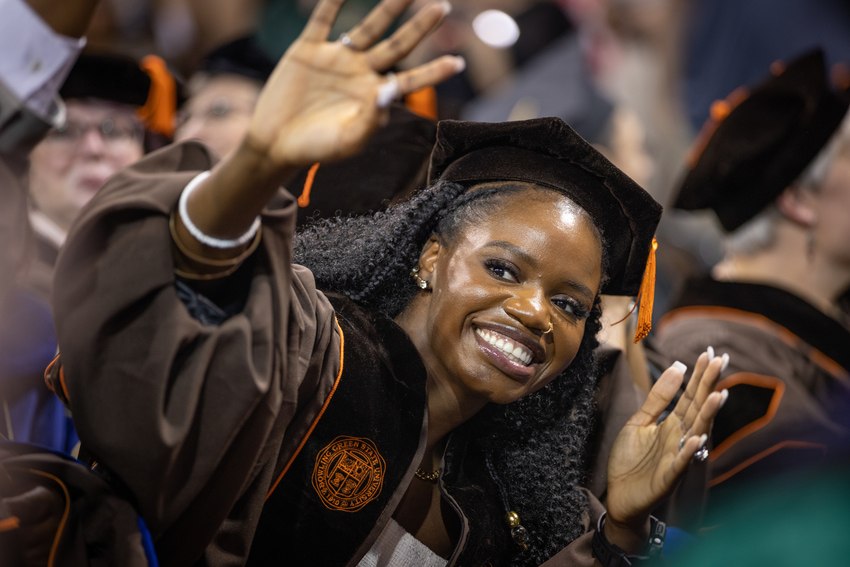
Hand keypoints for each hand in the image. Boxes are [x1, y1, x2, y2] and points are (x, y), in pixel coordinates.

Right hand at [246, 0, 462, 168]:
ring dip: (389, 8)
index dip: (434, 72)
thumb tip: (390, 89)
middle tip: (442, 7)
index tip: (458, 63)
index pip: (411, 80)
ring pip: (368, 27)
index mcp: (374, 96)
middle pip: (397, 45)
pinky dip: (333, 2)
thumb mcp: (347, 141)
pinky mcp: (308, 50)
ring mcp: (336, 59)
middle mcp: (361, 73)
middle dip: (419, 27)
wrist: (276, 143)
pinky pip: (323, 21)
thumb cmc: (316, 148)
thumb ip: (370, 118)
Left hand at [604, 349, 727, 546]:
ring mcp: (676, 457)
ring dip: (707, 414)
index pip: (690, 395)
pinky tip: (696, 437)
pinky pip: (680, 462)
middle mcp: (680, 438)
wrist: (621, 497)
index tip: (711, 353)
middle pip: (697, 408)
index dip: (700, 375)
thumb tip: (678, 367)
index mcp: (673, 424)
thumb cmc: (632, 460)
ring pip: (696, 432)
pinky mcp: (667, 477)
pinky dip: (689, 450)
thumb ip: (658, 397)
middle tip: (721, 361)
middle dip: (708, 385)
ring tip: (718, 394)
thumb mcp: (640, 421)